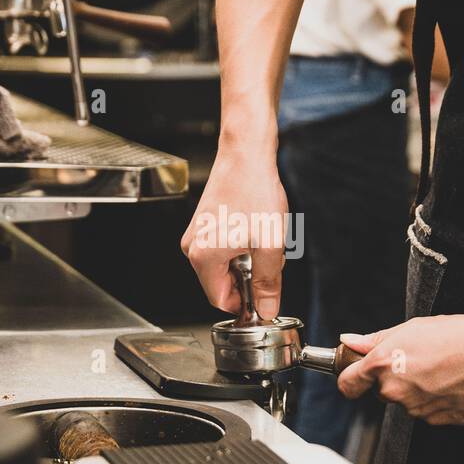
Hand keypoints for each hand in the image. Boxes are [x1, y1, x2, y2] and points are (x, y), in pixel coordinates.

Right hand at [180, 144, 288, 318]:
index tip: (264, 294)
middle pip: (221, 284)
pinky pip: (221, 250)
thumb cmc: (254, 190)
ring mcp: (196, 235)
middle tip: (267, 257)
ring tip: (261, 238)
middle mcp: (193, 247)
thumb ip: (268, 282)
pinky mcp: (202, 225)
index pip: (221, 300)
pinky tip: (253, 228)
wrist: (246, 154)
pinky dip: (240, 247)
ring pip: (224, 266)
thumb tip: (267, 309)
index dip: (245, 303)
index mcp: (203, 256)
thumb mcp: (270, 244)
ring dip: (246, 261)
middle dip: (247, 278)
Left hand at [336, 314, 463, 425]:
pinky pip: (431, 412)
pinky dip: (439, 401)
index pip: (348, 384)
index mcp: (383, 365)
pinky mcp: (440, 421)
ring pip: (409, 403)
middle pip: (382, 392)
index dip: (350, 380)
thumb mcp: (412, 328)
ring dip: (419, 391)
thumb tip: (350, 342)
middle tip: (420, 361)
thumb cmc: (459, 335)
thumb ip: (376, 340)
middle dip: (394, 380)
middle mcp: (396, 391)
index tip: (355, 378)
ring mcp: (418, 410)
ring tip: (443, 370)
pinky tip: (454, 383)